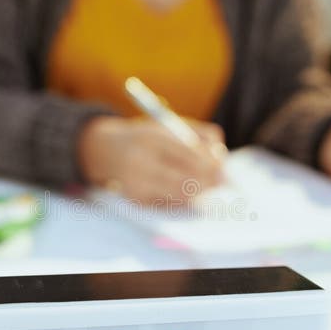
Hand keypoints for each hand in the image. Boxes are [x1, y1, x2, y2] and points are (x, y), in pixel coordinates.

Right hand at [77, 115, 225, 203]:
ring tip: (208, 187)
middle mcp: (141, 163)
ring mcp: (137, 185)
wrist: (106, 151)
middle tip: (223, 182)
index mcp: (151, 139)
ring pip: (180, 196)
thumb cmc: (146, 137)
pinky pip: (169, 204)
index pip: (189, 156)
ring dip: (199, 193)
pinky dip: (183, 200)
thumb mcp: (169, 125)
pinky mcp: (136, 201)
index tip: (224, 168)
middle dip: (209, 182)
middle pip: (186, 179)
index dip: (211, 165)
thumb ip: (200, 134)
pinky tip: (187, 193)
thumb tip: (222, 156)